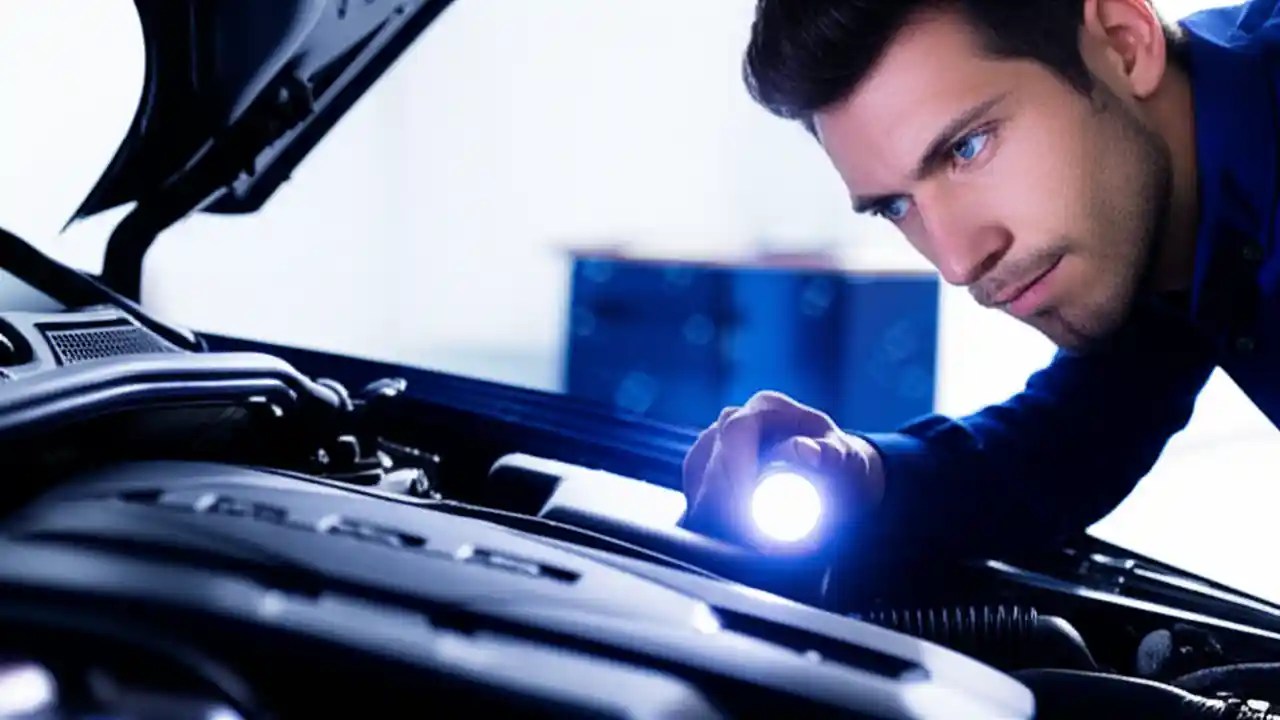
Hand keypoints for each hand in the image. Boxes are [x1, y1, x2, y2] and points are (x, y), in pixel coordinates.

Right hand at [681, 391, 884, 545]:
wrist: (836, 479)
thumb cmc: (843, 466)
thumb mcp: (846, 460)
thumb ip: (831, 455)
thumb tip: (806, 451)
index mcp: (767, 407)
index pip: (736, 431)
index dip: (735, 469)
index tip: (747, 509)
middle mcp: (736, 418)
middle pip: (710, 454)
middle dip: (722, 499)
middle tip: (744, 538)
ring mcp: (717, 441)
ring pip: (696, 472)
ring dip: (711, 508)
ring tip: (735, 540)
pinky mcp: (707, 467)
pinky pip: (694, 487)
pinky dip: (704, 511)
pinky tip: (720, 535)